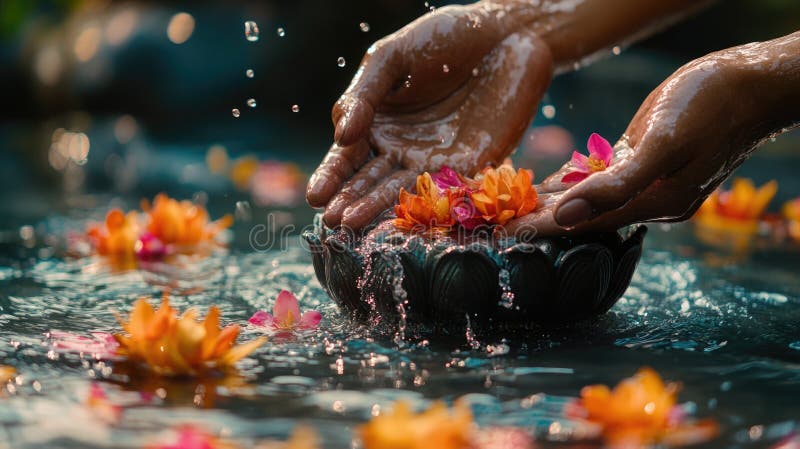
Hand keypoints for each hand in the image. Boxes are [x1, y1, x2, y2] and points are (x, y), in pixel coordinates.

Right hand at [306, 3, 552, 229]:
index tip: (315, 195)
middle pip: (367, 181)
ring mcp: (431, 162)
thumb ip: (364, 95)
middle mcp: (399, 149)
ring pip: (398, 191)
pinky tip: (402, 221)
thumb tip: (341, 136)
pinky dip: (423, 208)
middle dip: (348, 200)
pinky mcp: (466, 169)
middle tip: (332, 221)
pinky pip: (442, 193)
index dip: (331, 176)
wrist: (505, 35)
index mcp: (375, 123)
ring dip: (375, 208)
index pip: (346, 157)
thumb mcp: (392, 58)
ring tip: (351, 224)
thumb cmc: (442, 39)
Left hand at [508, 47, 772, 235]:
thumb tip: (566, 216)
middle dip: (540, 222)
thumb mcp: (663, 143)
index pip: (584, 224)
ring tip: (509, 210)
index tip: (501, 238)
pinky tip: (546, 185)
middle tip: (495, 228)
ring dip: (550, 204)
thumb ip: (617, 185)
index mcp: (654, 203)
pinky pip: (600, 179)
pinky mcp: (643, 160)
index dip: (541, 230)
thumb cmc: (710, 107)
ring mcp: (646, 181)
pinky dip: (571, 183)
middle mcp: (647, 200)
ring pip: (588, 199)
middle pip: (583, 217)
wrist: (750, 83)